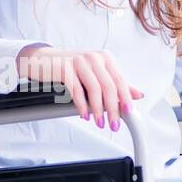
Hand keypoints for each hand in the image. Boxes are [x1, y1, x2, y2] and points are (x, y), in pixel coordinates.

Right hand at [17, 46, 144, 130]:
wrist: (43, 61)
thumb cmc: (71, 69)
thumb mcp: (96, 74)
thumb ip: (115, 84)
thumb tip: (138, 94)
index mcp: (104, 58)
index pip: (120, 80)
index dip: (125, 98)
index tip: (127, 113)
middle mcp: (93, 57)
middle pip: (108, 86)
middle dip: (112, 109)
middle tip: (113, 124)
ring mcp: (79, 61)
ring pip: (94, 89)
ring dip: (97, 110)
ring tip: (99, 123)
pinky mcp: (65, 68)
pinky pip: (76, 90)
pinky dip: (81, 105)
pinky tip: (84, 115)